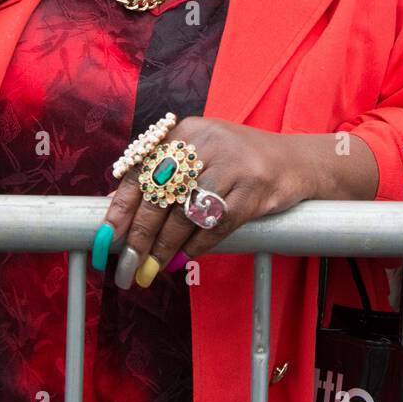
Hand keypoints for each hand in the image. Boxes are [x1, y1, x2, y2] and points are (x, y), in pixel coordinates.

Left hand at [99, 118, 317, 289]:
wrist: (296, 161)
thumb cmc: (239, 163)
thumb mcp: (200, 157)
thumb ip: (161, 176)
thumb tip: (113, 208)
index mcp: (187, 131)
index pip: (142, 170)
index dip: (121, 207)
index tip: (106, 238)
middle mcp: (207, 142)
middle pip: (160, 194)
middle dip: (139, 236)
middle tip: (126, 265)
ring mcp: (233, 164)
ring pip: (185, 213)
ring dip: (164, 248)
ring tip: (150, 269)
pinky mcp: (254, 188)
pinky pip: (216, 224)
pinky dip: (196, 246)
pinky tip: (185, 258)